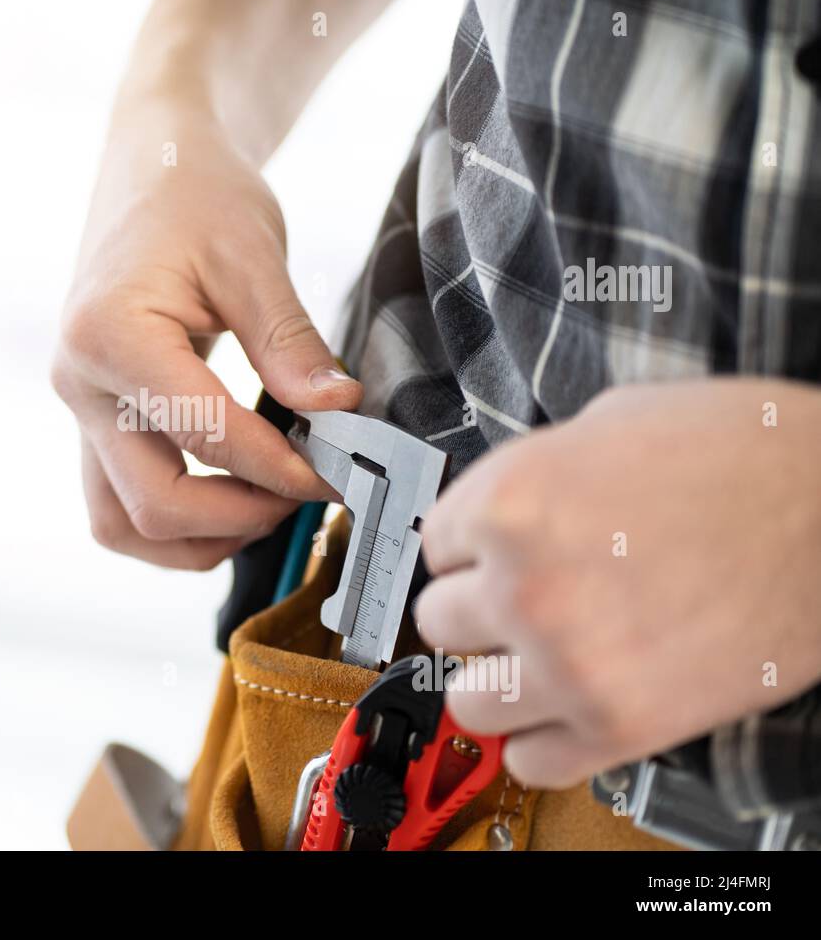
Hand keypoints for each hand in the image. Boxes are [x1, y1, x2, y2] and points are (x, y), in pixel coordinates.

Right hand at [52, 102, 360, 569]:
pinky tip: (230, 499)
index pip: (204, 435)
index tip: (344, 471)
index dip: (281, 468)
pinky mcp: (93, 419)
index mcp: (109, 335)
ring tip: (268, 506)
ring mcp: (78, 408)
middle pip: (154, 503)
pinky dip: (173, 524)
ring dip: (198, 538)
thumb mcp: (253, 254)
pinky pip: (117, 504)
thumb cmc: (197, 192)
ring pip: (122, 524)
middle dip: (244, 515)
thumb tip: (339, 415)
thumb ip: (290, 342)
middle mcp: (79, 383)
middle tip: (313, 489)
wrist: (151, 165)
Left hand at [415, 379, 820, 787]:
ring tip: (535, 659)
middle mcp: (523, 586)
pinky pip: (531, 760)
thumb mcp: (611, 422)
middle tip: (523, 600)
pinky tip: (569, 706)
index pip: (436, 544)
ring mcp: (567, 663)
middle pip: (439, 620)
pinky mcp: (619, 726)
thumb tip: (505, 505)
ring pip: (468, 699)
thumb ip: (536, 471)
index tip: (499, 554)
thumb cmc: (746, 456)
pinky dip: (544, 739)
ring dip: (497, 678)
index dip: (473, 547)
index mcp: (509, 502)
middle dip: (479, 608)